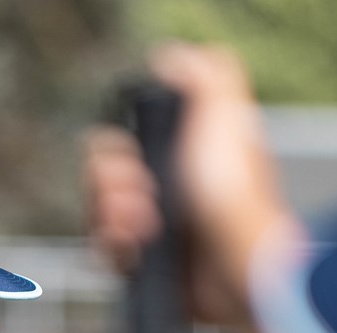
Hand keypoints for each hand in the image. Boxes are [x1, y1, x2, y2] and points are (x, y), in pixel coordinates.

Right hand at [83, 43, 294, 326]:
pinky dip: (112, 247)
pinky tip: (134, 245)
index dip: (116, 149)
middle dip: (109, 184)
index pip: (122, 144)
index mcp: (180, 156)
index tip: (131, 157)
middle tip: (136, 196)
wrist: (237, 268)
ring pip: (99, 216)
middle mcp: (164, 191)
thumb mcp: (229, 116)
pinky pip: (106, 253)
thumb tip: (171, 59)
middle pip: (102, 180)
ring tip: (140, 225)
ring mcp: (152, 231)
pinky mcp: (145, 267)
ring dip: (109, 216)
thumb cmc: (236, 199)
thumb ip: (206, 76)